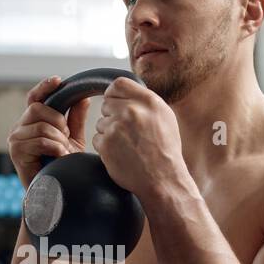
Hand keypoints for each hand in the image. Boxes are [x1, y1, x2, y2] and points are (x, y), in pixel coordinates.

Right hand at [8, 75, 90, 186]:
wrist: (54, 194)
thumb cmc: (62, 167)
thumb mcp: (72, 139)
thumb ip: (75, 119)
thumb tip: (83, 96)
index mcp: (31, 122)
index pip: (34, 97)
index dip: (44, 87)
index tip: (58, 80)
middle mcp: (20, 128)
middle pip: (37, 108)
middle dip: (57, 120)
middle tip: (65, 136)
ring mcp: (15, 139)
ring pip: (41, 125)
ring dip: (58, 138)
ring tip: (62, 152)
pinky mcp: (16, 152)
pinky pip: (40, 140)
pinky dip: (54, 148)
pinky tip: (58, 157)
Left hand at [93, 76, 183, 197]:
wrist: (163, 179)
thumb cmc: (165, 151)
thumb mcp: (165, 117)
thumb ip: (145, 102)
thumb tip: (128, 94)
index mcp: (148, 102)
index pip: (119, 84)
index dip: (115, 94)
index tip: (117, 104)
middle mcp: (132, 111)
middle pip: (107, 103)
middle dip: (113, 116)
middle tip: (127, 131)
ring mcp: (117, 127)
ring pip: (101, 122)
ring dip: (109, 133)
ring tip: (127, 145)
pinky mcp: (106, 144)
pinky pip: (97, 138)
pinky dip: (106, 147)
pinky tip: (121, 154)